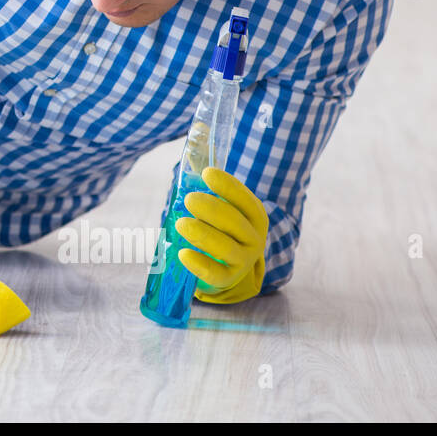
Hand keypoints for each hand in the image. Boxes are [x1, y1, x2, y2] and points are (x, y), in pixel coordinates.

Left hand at [176, 167, 268, 304]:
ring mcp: (243, 260)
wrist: (230, 267)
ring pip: (225, 247)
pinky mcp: (227, 278)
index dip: (227, 186)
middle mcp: (254, 238)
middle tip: (189, 199)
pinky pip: (214, 273)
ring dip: (202, 234)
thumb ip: (209, 189)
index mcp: (255, 216)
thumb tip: (190, 156)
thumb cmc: (221, 229)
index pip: (245, 200)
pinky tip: (183, 254)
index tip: (207, 173)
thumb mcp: (222, 209)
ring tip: (181, 224)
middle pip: (234, 222)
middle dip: (211, 209)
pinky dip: (199, 263)